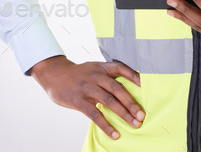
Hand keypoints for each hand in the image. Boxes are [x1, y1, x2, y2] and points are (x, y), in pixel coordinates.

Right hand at [29, 55, 144, 139]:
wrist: (55, 74)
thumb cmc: (79, 74)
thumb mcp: (93, 68)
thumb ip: (107, 76)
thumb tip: (127, 89)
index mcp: (101, 67)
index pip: (120, 68)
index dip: (133, 75)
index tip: (145, 84)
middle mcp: (96, 76)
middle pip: (118, 89)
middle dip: (131, 102)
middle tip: (142, 115)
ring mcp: (87, 88)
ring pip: (109, 102)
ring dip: (123, 114)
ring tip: (134, 124)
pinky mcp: (79, 101)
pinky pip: (95, 114)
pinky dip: (106, 125)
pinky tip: (115, 133)